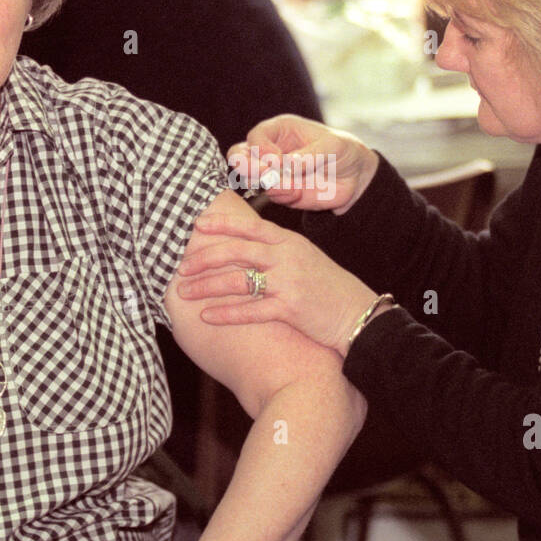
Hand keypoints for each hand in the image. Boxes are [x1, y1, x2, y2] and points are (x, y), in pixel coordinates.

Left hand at [176, 210, 376, 353]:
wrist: (360, 315)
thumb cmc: (329, 290)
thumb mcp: (305, 260)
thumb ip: (277, 252)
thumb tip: (244, 252)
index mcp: (290, 242)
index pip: (249, 225)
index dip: (220, 224)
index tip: (196, 225)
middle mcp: (287, 256)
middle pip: (236, 250)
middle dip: (204, 258)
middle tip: (181, 267)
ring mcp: (289, 281)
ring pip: (238, 279)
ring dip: (206, 286)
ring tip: (184, 293)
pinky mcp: (291, 307)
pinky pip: (251, 309)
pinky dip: (226, 313)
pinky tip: (207, 317)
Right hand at [226, 115, 377, 213]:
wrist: (355, 177)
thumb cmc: (343, 150)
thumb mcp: (332, 146)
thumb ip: (309, 155)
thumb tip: (286, 164)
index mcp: (280, 130)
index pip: (256, 136)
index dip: (261, 148)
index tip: (276, 159)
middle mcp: (271, 150)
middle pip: (240, 156)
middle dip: (246, 166)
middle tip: (263, 174)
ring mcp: (273, 172)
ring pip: (251, 179)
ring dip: (268, 184)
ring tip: (292, 186)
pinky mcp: (281, 191)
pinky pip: (272, 196)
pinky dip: (283, 196)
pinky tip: (298, 192)